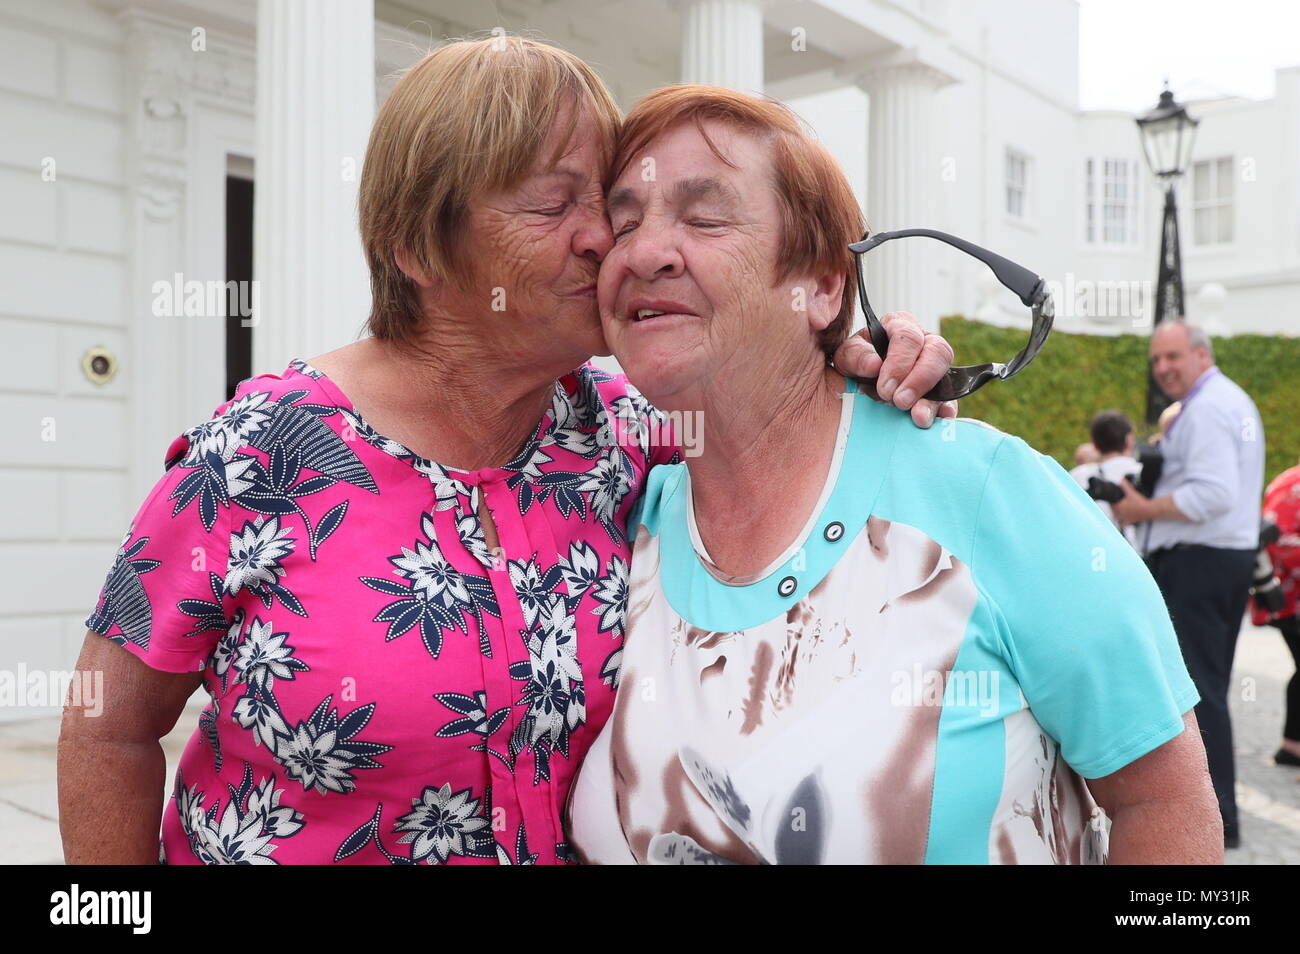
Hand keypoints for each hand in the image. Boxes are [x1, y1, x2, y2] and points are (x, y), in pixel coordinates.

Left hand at [831, 311, 957, 428]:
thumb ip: (855, 356)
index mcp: (898, 326)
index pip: (908, 337)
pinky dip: (947, 409)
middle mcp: (923, 342)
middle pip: (937, 351)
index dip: (899, 363)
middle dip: (920, 379)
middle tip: (900, 402)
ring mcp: (934, 366)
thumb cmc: (854, 365)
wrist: (857, 386)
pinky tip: (942, 419)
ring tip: (918, 418)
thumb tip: (875, 364)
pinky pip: (951, 398)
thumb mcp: (846, 357)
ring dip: (933, 399)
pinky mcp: (941, 389)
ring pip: (946, 375)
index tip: (885, 388)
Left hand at [1110, 478, 1148, 526]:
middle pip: (1113, 511)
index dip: (1111, 501)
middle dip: (1113, 507)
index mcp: (1118, 507)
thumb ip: (1125, 486)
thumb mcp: (1131, 492)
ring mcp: (1125, 518)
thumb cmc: (1140, 503)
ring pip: (1117, 518)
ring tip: (1117, 512)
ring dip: (1116, 515)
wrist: (1149, 510)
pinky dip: (1123, 524)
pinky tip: (1122, 522)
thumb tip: (1122, 481)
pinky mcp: (1131, 521)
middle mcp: (1120, 514)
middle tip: (1115, 504)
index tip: (1113, 499)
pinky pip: (1124, 524)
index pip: (1111, 505)